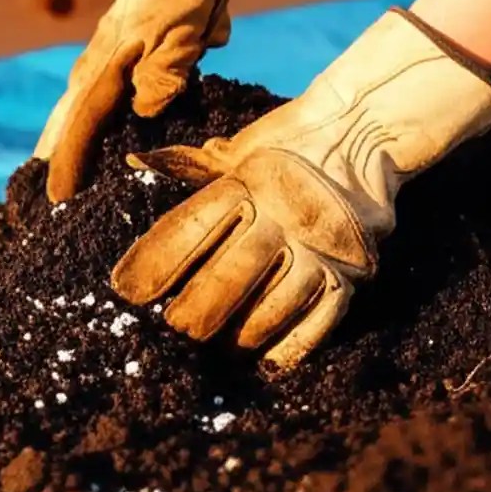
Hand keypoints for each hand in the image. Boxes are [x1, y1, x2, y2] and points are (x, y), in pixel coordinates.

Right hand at [34, 0, 247, 202]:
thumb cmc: (182, 0)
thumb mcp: (183, 36)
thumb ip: (164, 74)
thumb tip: (144, 110)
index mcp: (105, 71)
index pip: (80, 128)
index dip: (68, 165)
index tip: (56, 200)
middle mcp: (90, 74)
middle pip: (62, 126)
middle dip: (50, 163)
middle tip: (35, 204)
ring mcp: (94, 68)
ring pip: (68, 116)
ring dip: (56, 148)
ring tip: (44, 182)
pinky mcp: (105, 65)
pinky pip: (82, 106)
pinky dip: (71, 129)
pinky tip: (72, 144)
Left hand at [110, 8, 490, 369]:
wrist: (364, 131)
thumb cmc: (285, 143)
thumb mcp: (238, 147)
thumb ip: (190, 165)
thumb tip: (135, 164)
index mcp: (247, 182)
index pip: (189, 230)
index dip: (153, 264)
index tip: (126, 291)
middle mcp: (284, 216)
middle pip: (228, 279)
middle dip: (194, 312)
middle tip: (175, 327)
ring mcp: (321, 247)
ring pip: (272, 308)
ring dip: (239, 333)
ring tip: (218, 344)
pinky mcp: (353, 270)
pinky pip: (321, 320)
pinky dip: (292, 345)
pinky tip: (267, 359)